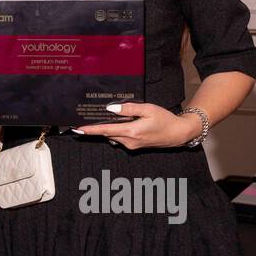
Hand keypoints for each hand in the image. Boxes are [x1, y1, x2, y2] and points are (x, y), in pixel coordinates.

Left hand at [73, 102, 200, 149]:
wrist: (177, 134)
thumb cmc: (165, 120)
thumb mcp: (148, 109)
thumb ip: (129, 109)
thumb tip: (111, 109)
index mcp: (132, 132)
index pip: (106, 131)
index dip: (91, 130)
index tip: (78, 130)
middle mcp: (129, 141)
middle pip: (107, 133)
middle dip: (96, 128)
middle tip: (84, 120)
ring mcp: (131, 145)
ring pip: (113, 136)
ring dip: (107, 128)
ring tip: (101, 118)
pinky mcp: (134, 146)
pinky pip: (120, 137)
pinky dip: (115, 131)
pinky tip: (118, 122)